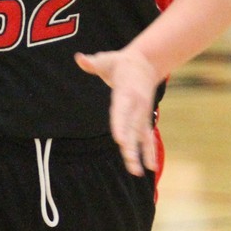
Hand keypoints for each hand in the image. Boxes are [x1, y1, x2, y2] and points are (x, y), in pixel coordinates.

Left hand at [76, 46, 162, 175]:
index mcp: (126, 92)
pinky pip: (147, 138)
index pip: (121, 111)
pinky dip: (149, 152)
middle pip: (132, 128)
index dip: (120, 125)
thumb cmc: (120, 62)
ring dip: (139, 154)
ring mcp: (142, 114)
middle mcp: (136, 105)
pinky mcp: (144, 120)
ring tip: (137, 172)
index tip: (119, 140)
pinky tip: (151, 168)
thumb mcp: (106, 59)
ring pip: (140, 137)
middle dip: (130, 145)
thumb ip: (93, 62)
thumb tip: (79, 58)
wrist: (145, 64)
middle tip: (127, 159)